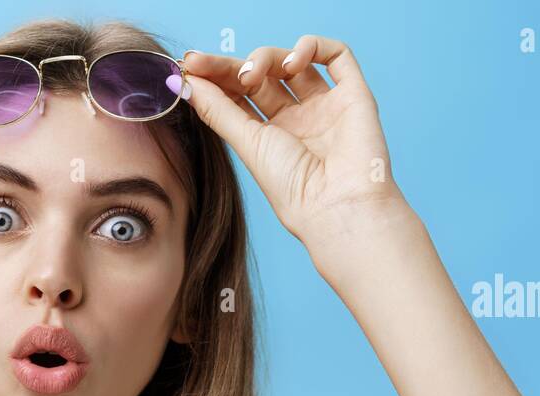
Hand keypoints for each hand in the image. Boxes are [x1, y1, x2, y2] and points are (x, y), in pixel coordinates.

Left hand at [181, 36, 412, 249]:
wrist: (335, 205)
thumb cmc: (292, 188)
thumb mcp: (246, 144)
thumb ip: (218, 110)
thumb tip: (186, 82)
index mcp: (270, 137)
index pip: (240, 95)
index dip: (217, 77)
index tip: (191, 66)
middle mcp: (298, 120)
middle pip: (263, 76)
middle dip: (233, 65)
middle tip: (207, 64)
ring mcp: (325, 107)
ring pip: (294, 62)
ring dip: (267, 56)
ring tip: (253, 74)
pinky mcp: (353, 95)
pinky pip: (337, 56)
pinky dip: (311, 47)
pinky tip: (292, 61)